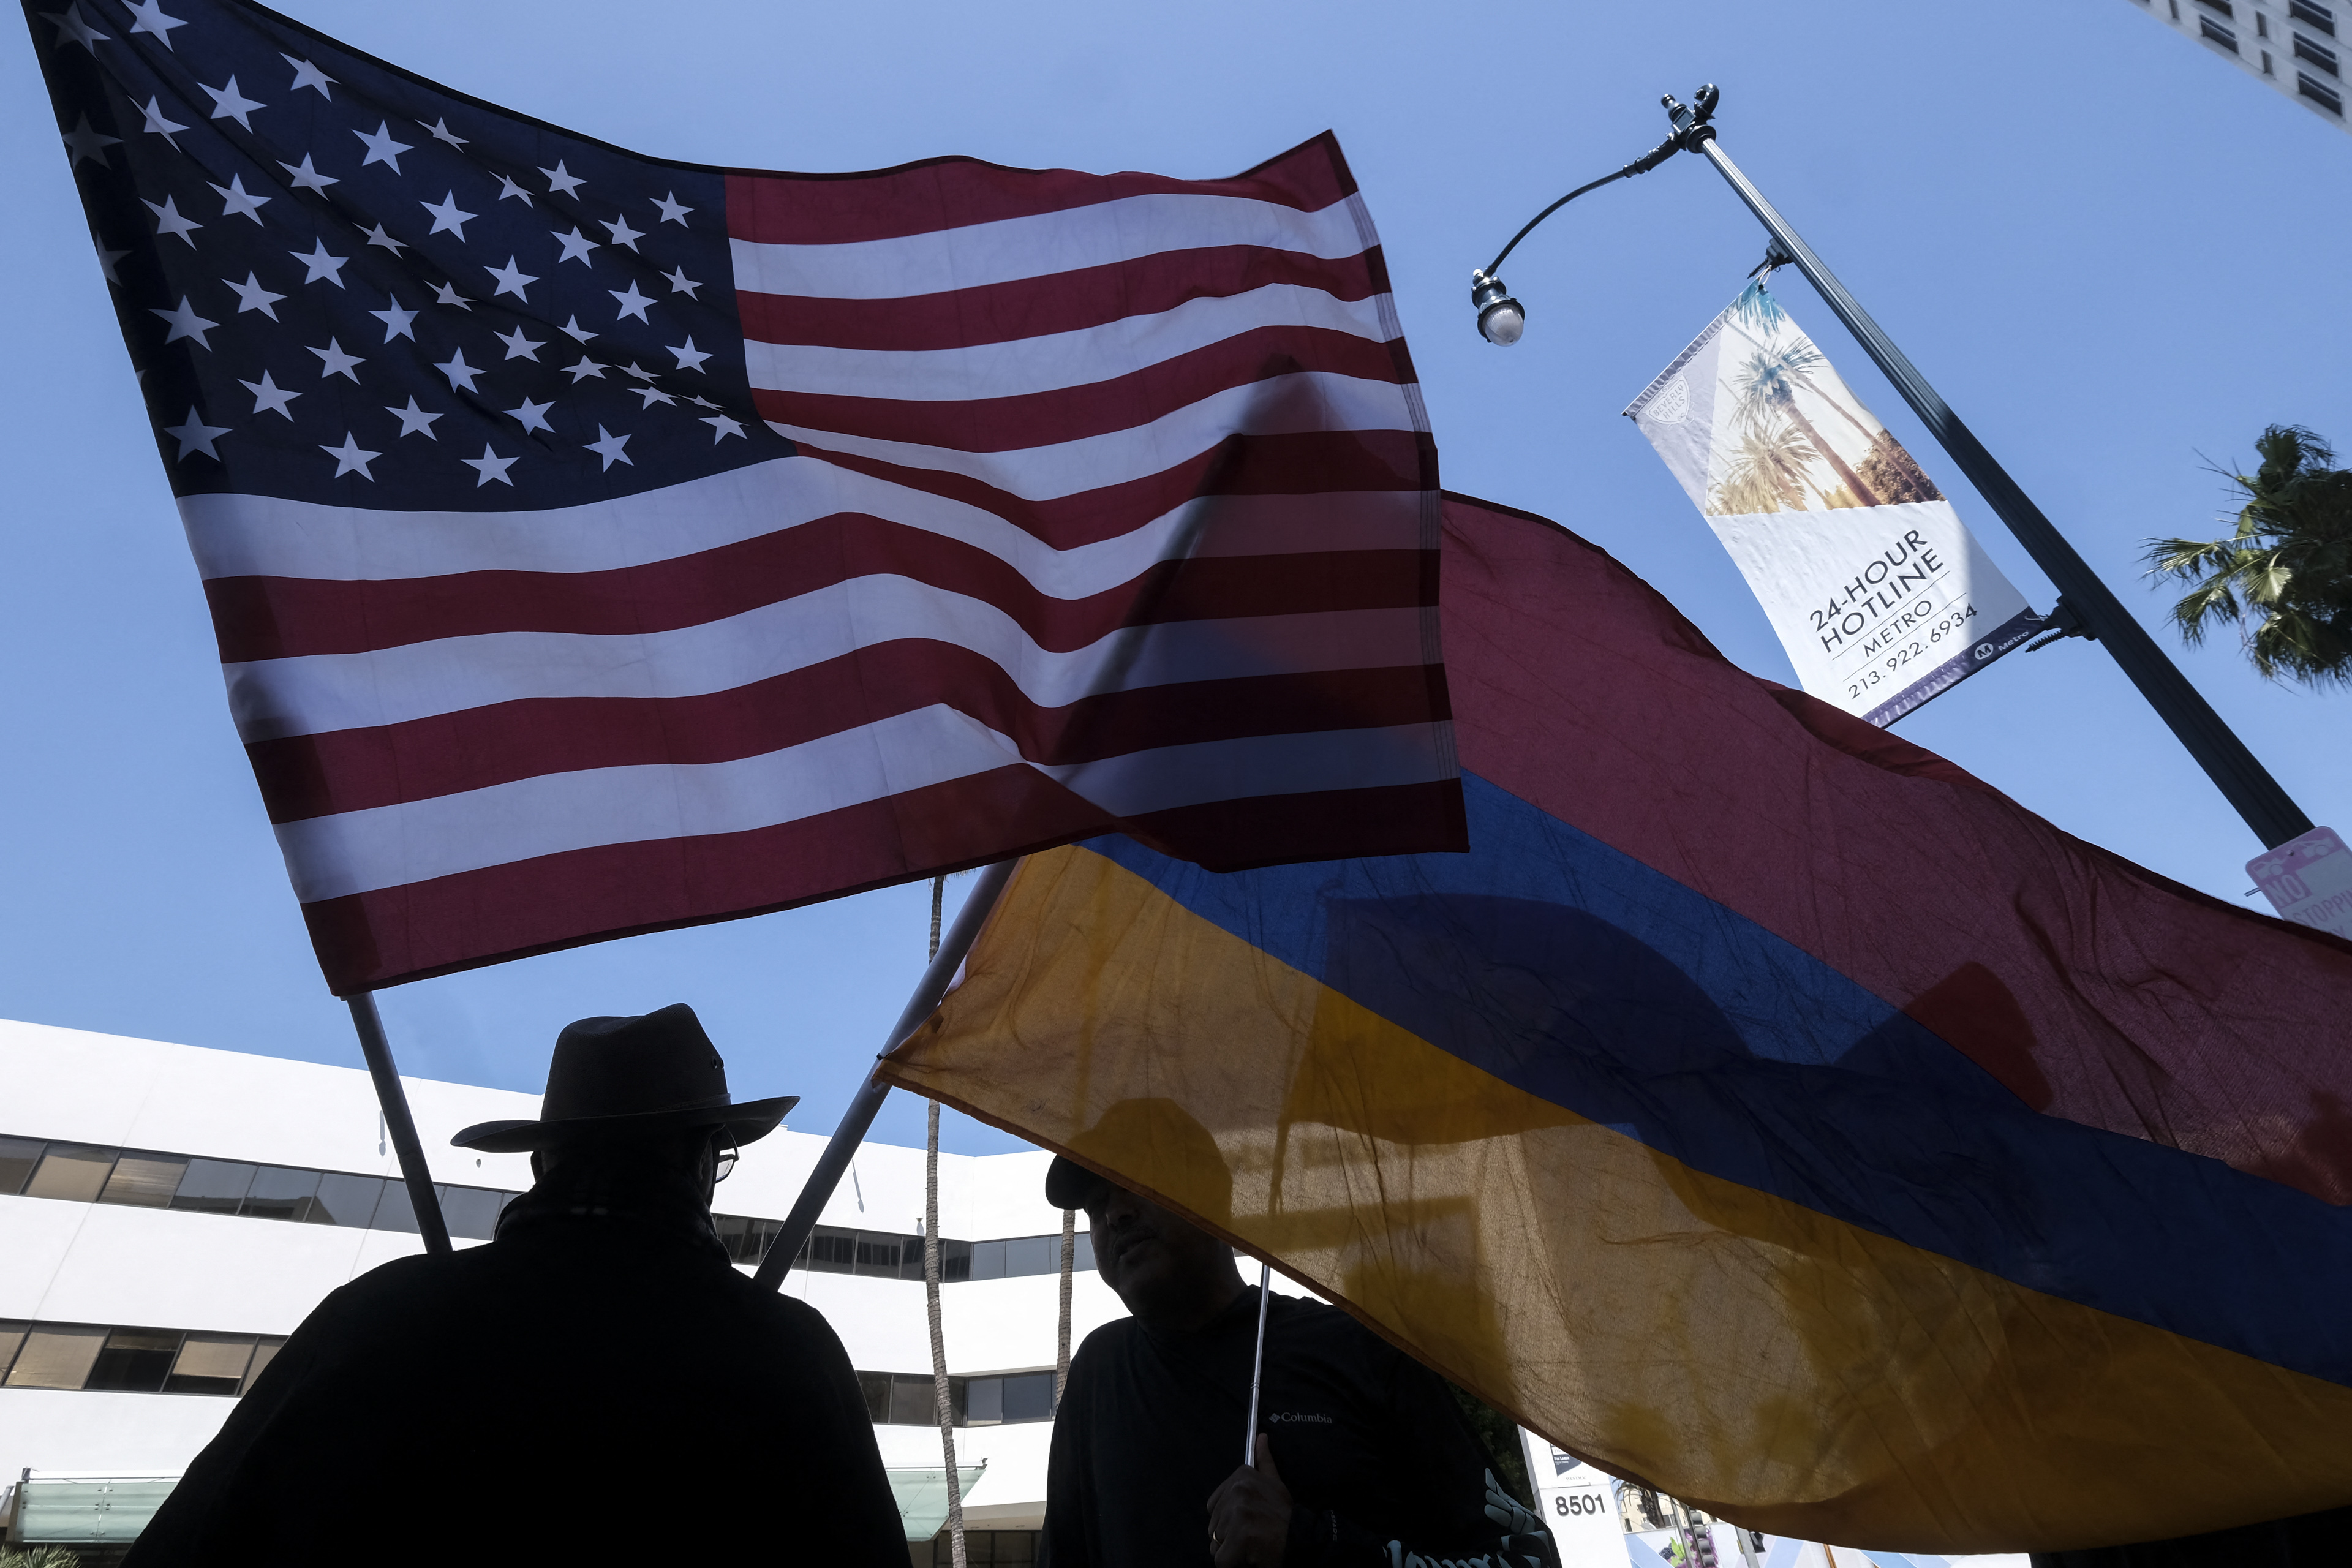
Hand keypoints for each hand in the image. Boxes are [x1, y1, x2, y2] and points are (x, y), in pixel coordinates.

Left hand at [1206, 1434, 1291, 1566]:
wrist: (1301, 1538)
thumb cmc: (1284, 1515)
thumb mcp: (1275, 1483)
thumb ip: (1263, 1460)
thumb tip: (1260, 1437)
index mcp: (1242, 1476)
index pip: (1213, 1506)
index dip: (1227, 1519)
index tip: (1246, 1521)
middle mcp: (1238, 1490)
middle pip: (1213, 1525)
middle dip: (1228, 1535)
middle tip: (1251, 1534)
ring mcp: (1239, 1513)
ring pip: (1215, 1543)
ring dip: (1230, 1550)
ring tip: (1251, 1544)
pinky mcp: (1241, 1535)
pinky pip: (1221, 1560)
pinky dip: (1231, 1564)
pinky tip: (1248, 1556)